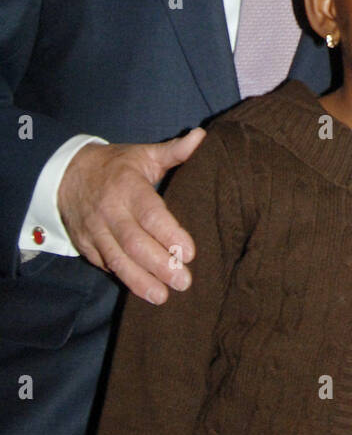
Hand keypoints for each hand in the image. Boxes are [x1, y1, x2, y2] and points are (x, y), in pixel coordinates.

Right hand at [57, 130, 205, 303]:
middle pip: (135, 243)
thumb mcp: (143, 154)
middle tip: (184, 282)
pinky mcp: (87, 247)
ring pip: (118, 260)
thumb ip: (174, 151)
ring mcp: (96, 232)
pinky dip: (124, 280)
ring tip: (163, 297)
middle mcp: (110, 211)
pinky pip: (106, 266)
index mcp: (128, 187)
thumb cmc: (116, 167)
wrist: (66, 175)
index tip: (189, 252)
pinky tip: (143, 292)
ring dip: (141, 281)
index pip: (149, 213)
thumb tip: (201, 137)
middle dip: (160, 265)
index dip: (168, 233)